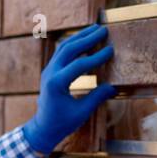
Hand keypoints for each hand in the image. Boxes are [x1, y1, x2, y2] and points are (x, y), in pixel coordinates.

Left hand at [21, 24, 117, 153]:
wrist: (43, 127)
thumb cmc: (62, 123)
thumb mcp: (82, 113)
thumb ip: (96, 98)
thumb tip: (113, 86)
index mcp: (56, 84)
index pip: (79, 65)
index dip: (96, 57)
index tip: (111, 50)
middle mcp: (50, 73)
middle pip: (69, 49)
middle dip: (87, 38)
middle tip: (103, 30)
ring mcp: (48, 70)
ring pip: (64, 47)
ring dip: (80, 37)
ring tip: (95, 29)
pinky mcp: (50, 70)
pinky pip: (61, 52)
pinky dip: (74, 44)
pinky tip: (86, 40)